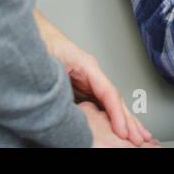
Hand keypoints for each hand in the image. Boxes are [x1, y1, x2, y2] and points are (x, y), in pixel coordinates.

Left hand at [37, 13, 156, 145]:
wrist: (34, 35)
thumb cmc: (42, 44)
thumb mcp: (51, 65)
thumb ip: (60, 85)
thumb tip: (63, 108)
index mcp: (87, 66)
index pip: (109, 93)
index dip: (117, 114)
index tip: (123, 131)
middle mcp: (91, 74)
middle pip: (116, 100)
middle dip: (129, 120)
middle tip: (139, 138)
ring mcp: (88, 81)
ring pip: (111, 103)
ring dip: (125, 120)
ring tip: (138, 135)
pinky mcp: (81, 87)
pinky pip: (100, 105)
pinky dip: (112, 117)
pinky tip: (118, 128)